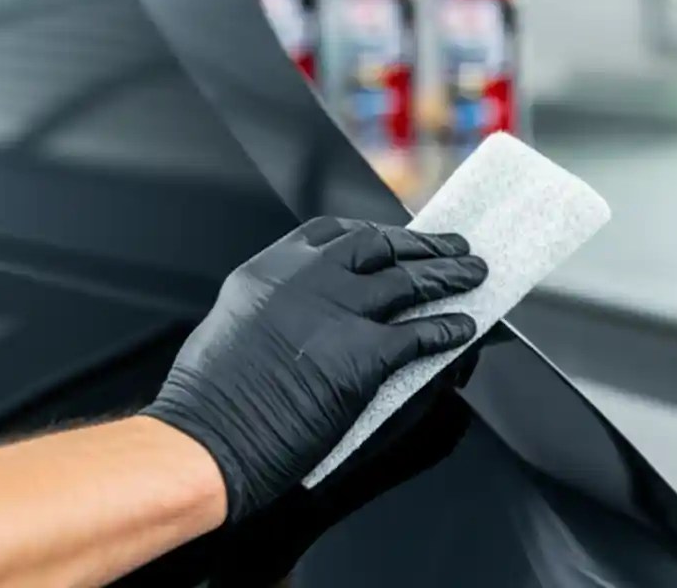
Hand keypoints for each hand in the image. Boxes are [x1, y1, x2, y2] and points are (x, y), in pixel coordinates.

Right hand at [142, 216, 487, 523]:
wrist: (204, 443)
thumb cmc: (207, 404)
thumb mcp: (234, 327)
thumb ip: (276, 310)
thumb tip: (317, 318)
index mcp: (269, 269)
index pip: (333, 233)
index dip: (374, 233)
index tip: (395, 236)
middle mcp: (305, 279)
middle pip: (381, 247)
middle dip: (423, 246)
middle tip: (452, 247)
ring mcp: (337, 313)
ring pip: (409, 281)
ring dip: (449, 276)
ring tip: (473, 273)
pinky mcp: (362, 355)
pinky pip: (419, 334)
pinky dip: (448, 329)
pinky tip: (463, 328)